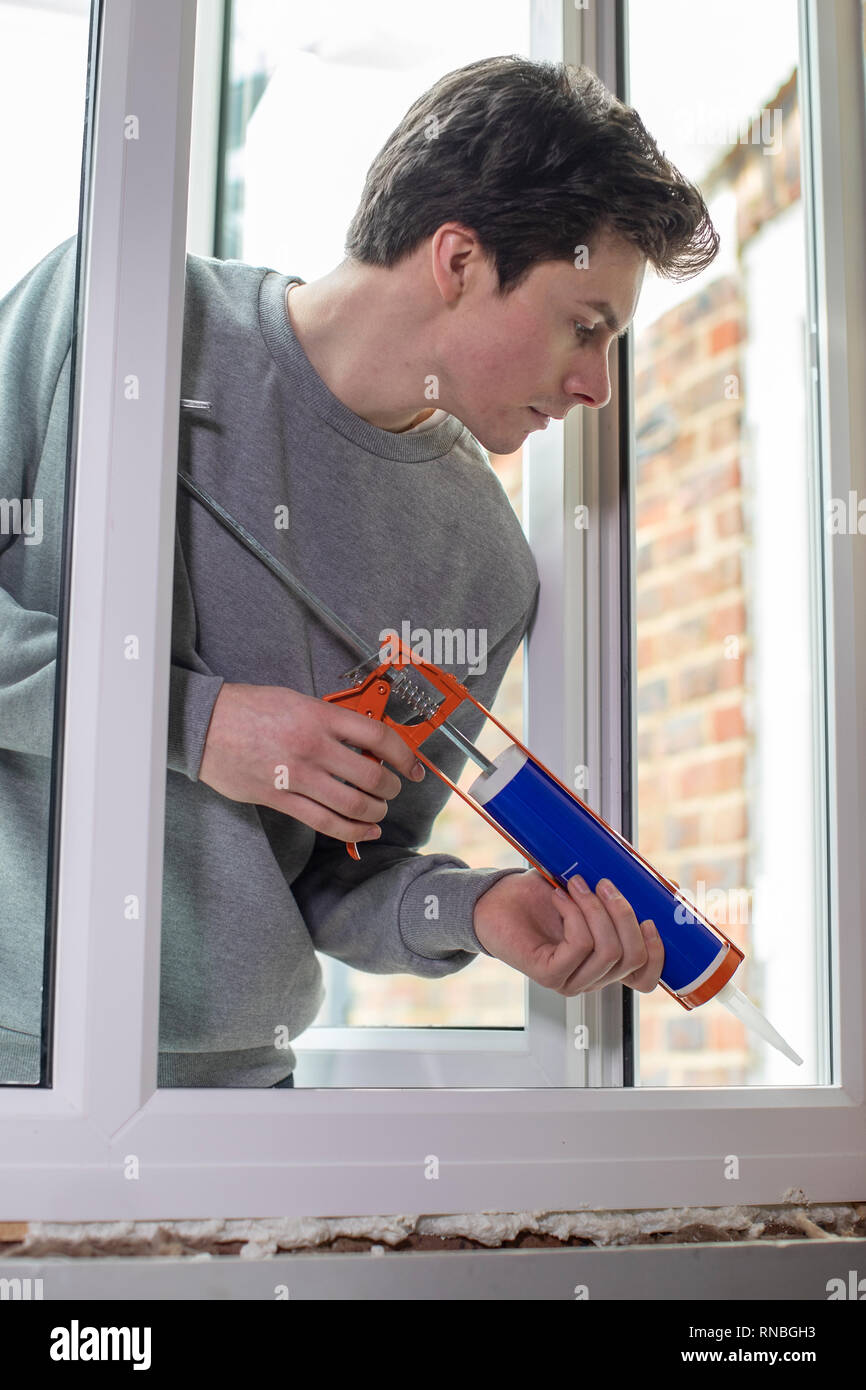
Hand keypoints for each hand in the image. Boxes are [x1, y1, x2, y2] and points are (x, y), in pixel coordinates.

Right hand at [198, 681, 425, 840]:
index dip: (405, 755)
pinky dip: (351, 831)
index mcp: (320, 716)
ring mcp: (297, 776)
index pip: (378, 738)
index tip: (414, 766)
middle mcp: (313, 747)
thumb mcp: (296, 700)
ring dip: (375, 812)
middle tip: (394, 788)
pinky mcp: (280, 799)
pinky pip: (325, 822)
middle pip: (372, 776)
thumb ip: (330, 721)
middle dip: (392, 788)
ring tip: (379, 811)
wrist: (203, 724)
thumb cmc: (248, 708)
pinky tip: (365, 830)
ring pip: (353, 804)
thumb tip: (364, 743)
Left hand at [472, 868, 663, 995]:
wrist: (492, 901)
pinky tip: (559, 897)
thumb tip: (669, 883)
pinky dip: (574, 915)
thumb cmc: (538, 897)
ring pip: (608, 951)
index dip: (658, 954)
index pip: (645, 980)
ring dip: (595, 910)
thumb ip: (621, 892)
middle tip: (605, 883)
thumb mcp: (589, 891)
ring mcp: (570, 981)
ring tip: (575, 884)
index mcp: (606, 965)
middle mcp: (592, 979)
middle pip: (632, 958)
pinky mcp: (549, 975)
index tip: (652, 918)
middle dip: (624, 914)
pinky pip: (580, 946)